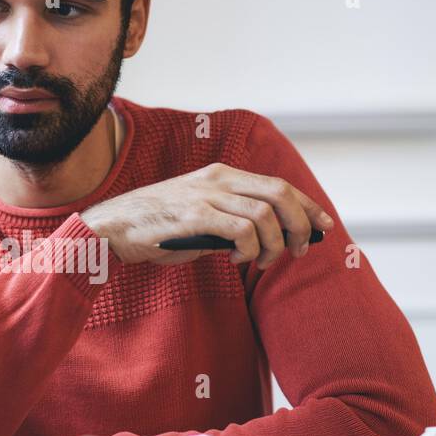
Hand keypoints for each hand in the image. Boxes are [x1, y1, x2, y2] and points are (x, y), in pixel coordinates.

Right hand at [80, 163, 333, 266]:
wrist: (112, 227)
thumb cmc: (156, 227)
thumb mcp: (200, 218)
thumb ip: (230, 222)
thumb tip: (264, 241)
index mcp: (222, 174)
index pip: (278, 184)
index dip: (306, 205)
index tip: (323, 226)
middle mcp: (218, 179)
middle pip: (279, 194)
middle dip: (300, 223)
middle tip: (301, 250)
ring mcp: (206, 195)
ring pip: (264, 214)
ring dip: (273, 243)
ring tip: (261, 261)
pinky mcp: (194, 215)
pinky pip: (240, 230)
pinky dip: (249, 248)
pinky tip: (236, 260)